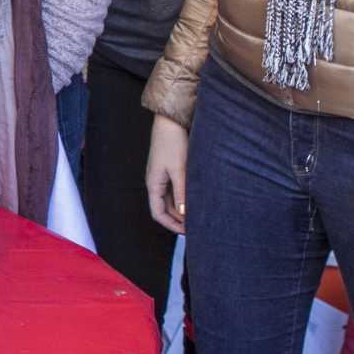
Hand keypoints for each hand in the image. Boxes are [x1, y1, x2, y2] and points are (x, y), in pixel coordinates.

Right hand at [145, 114, 188, 234]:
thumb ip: (182, 193)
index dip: (171, 225)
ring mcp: (162, 175)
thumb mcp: (179, 170)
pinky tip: (196, 198)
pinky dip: (184, 196)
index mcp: (153, 184)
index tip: (188, 232)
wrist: (170, 121)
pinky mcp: (169, 168)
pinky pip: (175, 188)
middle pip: (165, 208)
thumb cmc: (173, 143)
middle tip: (197, 225)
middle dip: (178, 219)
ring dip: (182, 207)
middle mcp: (155, 182)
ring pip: (171, 198)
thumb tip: (185, 214)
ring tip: (199, 213)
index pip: (158, 213)